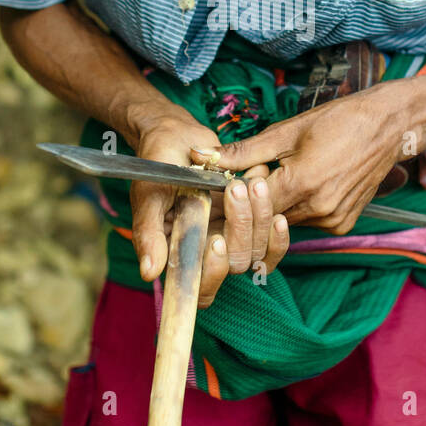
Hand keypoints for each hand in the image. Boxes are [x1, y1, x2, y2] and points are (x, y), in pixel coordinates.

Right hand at [131, 105, 288, 306]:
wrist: (178, 138)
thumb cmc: (157, 165)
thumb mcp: (148, 195)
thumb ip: (148, 233)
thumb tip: (149, 272)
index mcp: (179, 252)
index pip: (199, 288)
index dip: (213, 274)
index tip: (216, 242)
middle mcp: (206, 251)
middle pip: (235, 264)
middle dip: (240, 229)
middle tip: (234, 189)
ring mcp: (230, 238)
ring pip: (256, 251)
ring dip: (259, 219)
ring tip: (252, 183)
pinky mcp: (250, 225)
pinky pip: (271, 244)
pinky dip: (277, 232)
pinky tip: (276, 213)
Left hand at [192, 85, 409, 233]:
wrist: (388, 127)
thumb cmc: (339, 121)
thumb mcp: (287, 130)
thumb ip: (244, 151)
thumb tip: (204, 156)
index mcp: (301, 183)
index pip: (249, 204)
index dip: (233, 195)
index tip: (221, 184)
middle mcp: (319, 208)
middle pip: (265, 217)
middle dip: (251, 202)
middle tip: (247, 179)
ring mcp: (333, 220)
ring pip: (284, 221)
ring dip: (274, 205)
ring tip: (279, 177)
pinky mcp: (342, 224)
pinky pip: (306, 222)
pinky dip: (297, 208)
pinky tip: (303, 185)